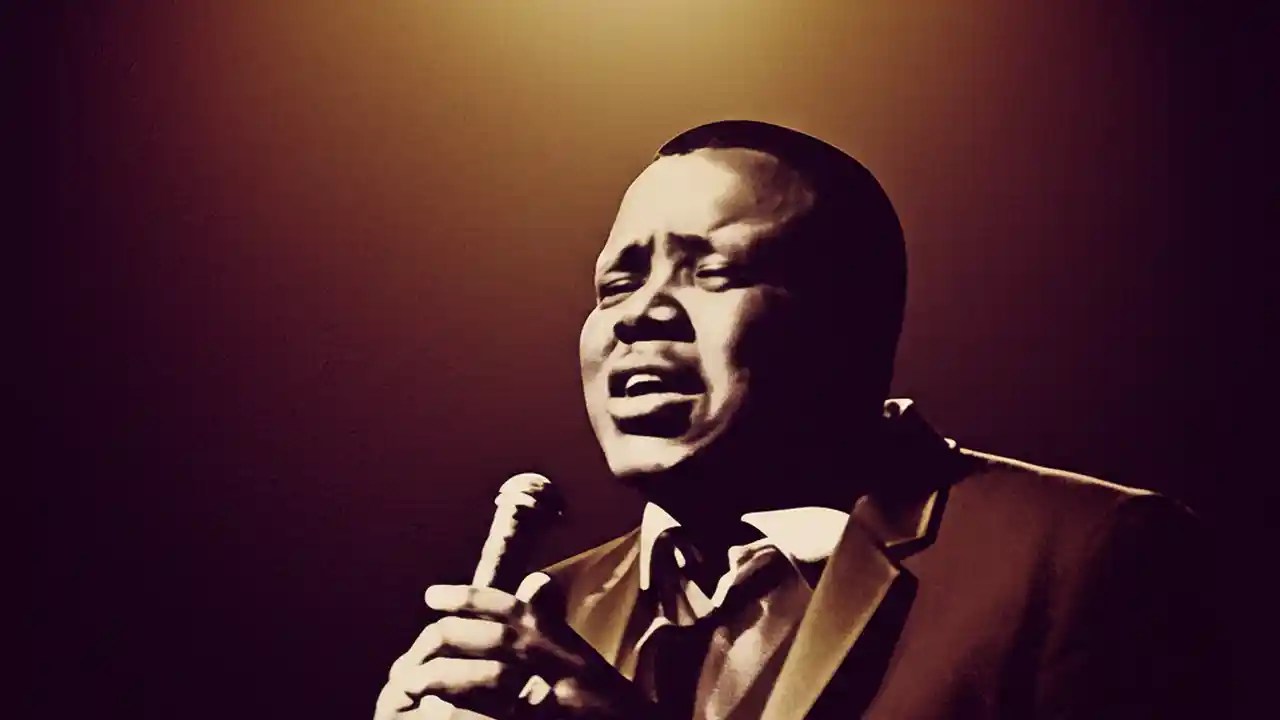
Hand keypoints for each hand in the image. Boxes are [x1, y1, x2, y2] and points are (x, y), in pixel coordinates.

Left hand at [374, 573, 654, 718]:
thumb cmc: (610, 708)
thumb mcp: (584, 663)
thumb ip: (555, 627)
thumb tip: (537, 582)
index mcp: (569, 649)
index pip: (518, 612)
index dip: (473, 599)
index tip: (432, 595)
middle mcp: (569, 669)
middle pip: (507, 639)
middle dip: (458, 633)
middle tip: (421, 633)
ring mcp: (565, 703)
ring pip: (502, 681)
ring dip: (455, 680)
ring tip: (416, 678)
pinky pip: (505, 719)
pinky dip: (472, 718)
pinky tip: (441, 717)